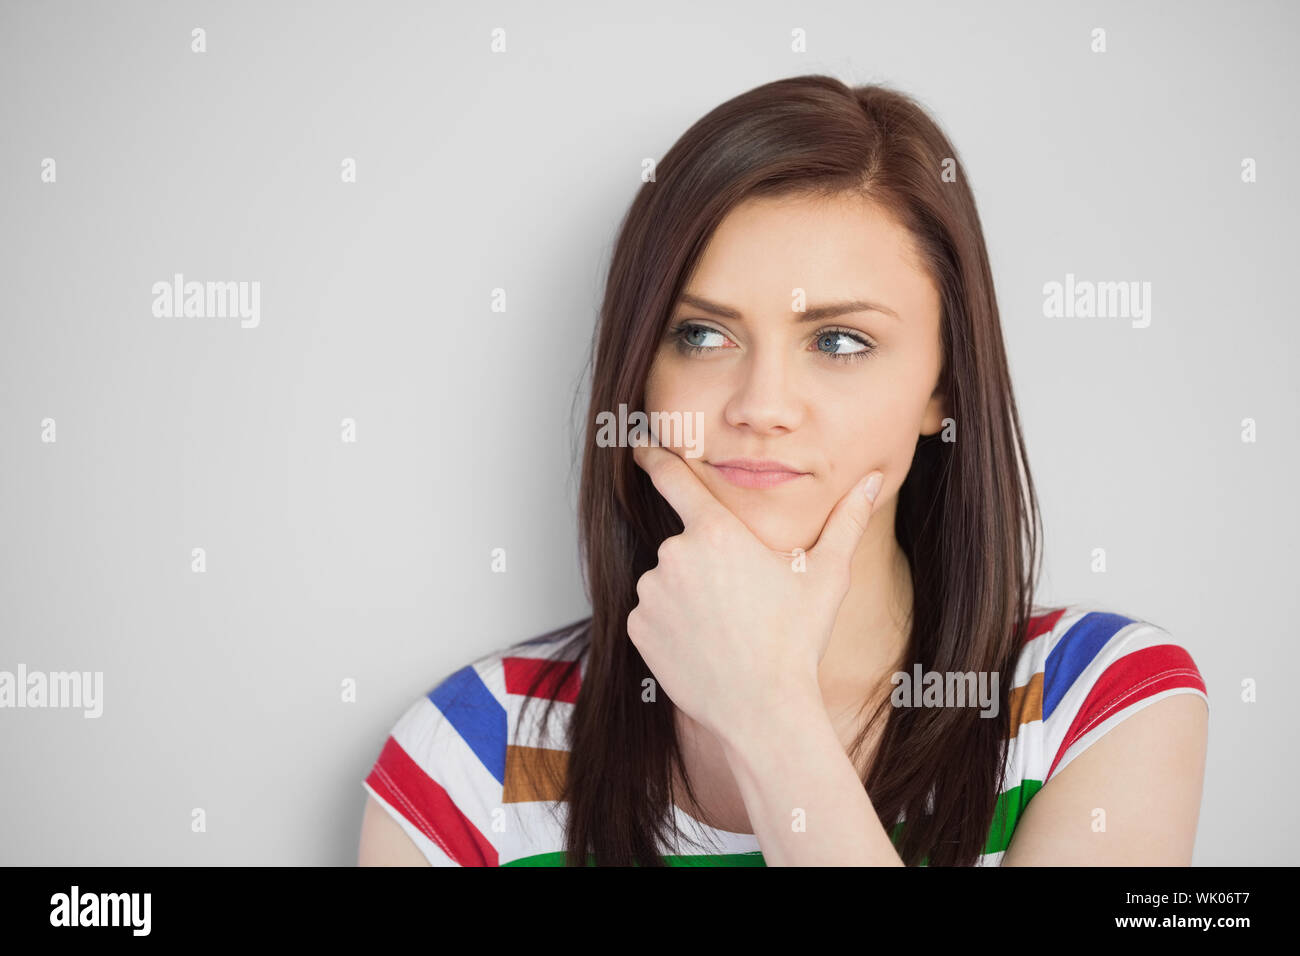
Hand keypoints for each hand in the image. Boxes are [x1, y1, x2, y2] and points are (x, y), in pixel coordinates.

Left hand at [627, 442, 883, 742]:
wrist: (762, 709)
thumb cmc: (797, 640)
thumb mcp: (827, 576)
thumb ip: (847, 521)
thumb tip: (872, 480)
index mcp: (716, 532)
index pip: (673, 478)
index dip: (654, 456)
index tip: (640, 444)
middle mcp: (674, 555)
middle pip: (685, 545)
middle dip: (707, 565)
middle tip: (742, 603)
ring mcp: (651, 593)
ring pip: (668, 582)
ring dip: (689, 596)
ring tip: (727, 630)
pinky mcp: (638, 628)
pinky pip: (653, 616)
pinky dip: (672, 626)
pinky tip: (704, 646)